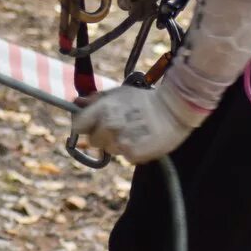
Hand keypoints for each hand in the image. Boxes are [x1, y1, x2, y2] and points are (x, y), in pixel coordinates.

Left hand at [70, 82, 208, 163]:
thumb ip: (95, 99)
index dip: (83, 125)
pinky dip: (130, 151)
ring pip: (108, 149)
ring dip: (116, 143)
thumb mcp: (119, 93)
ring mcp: (120, 142)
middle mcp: (109, 126)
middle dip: (100, 135)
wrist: (174, 110)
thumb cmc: (145, 99)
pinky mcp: (133, 155)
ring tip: (132, 131)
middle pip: (92, 140)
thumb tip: (75, 102)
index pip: (78, 125)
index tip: (89, 124)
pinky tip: (140, 139)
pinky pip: (124, 156)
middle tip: (116, 127)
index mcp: (103, 109)